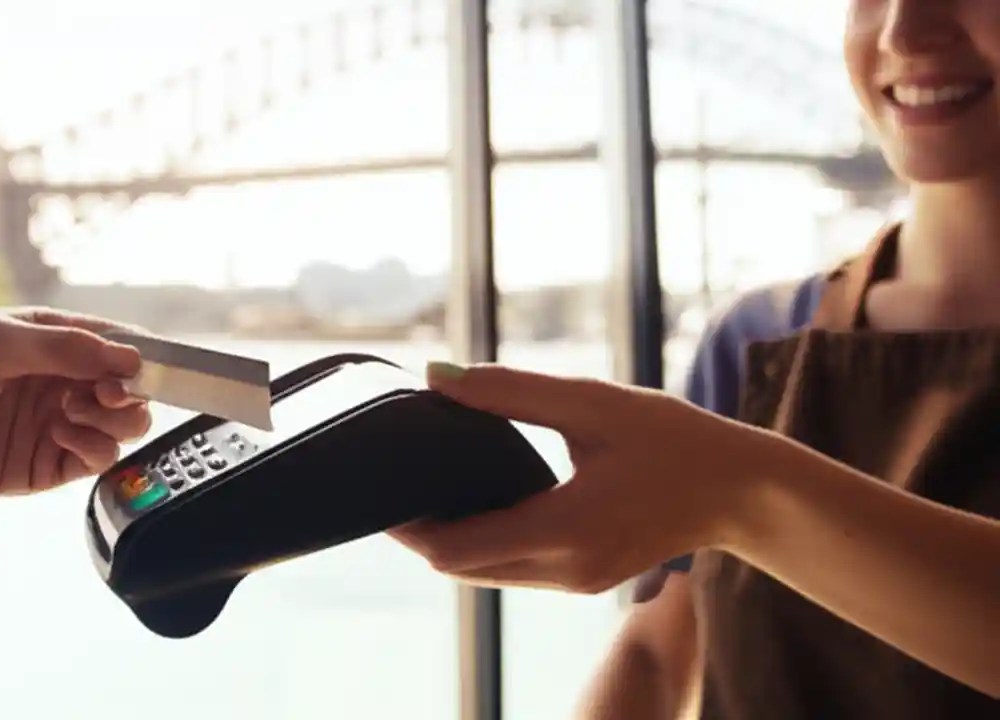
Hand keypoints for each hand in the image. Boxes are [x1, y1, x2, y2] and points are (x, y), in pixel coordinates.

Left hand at [0, 307, 150, 493]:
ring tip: (73, 411)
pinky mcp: (46, 465)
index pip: (119, 348)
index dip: (141, 356)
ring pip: (121, 428)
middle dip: (132, 393)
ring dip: (113, 419)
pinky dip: (92, 447)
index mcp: (58, 344)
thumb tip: (130, 359)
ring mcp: (58, 426)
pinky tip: (62, 433)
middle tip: (110, 392)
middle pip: (131, 393)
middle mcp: (64, 385)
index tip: (147, 364)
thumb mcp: (4, 338)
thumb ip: (68, 349)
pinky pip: (95, 459)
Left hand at [390, 362, 784, 593]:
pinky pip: (514, 570)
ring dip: (450, 541)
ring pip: (485, 575)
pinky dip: (484, 544)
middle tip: (390, 486)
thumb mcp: (593, 403)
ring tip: (424, 490)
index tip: (379, 492)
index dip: (408, 527)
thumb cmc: (674, 439)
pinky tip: (474, 504)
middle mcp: (565, 569)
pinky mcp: (585, 580)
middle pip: (461, 568)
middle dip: (420, 535)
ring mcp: (576, 582)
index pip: (455, 548)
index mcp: (565, 529)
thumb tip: (438, 376)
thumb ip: (511, 391)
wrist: (741, 490)